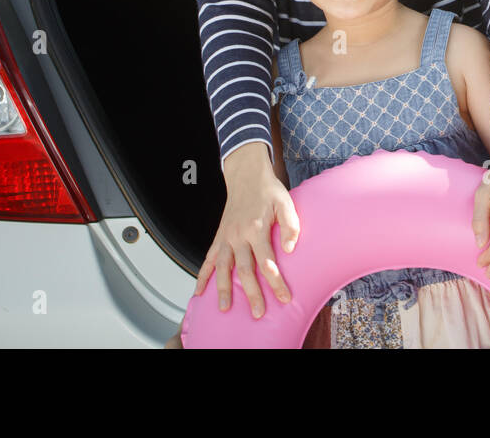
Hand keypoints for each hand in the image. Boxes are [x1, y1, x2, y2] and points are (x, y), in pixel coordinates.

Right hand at [194, 141, 300, 317]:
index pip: (266, 261)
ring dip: (223, 289)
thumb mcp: (286, 203)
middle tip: (258, 312)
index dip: (275, 281)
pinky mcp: (219, 238)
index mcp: (256, 228)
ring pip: (223, 268)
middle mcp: (238, 235)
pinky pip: (208, 259)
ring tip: (224, 308)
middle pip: (244, 270)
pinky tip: (199, 292)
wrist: (247, 176)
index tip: (283, 297)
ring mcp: (226, 238)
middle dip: (251, 293)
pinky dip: (202, 276)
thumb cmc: (269, 191)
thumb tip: (290, 249)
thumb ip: (291, 225)